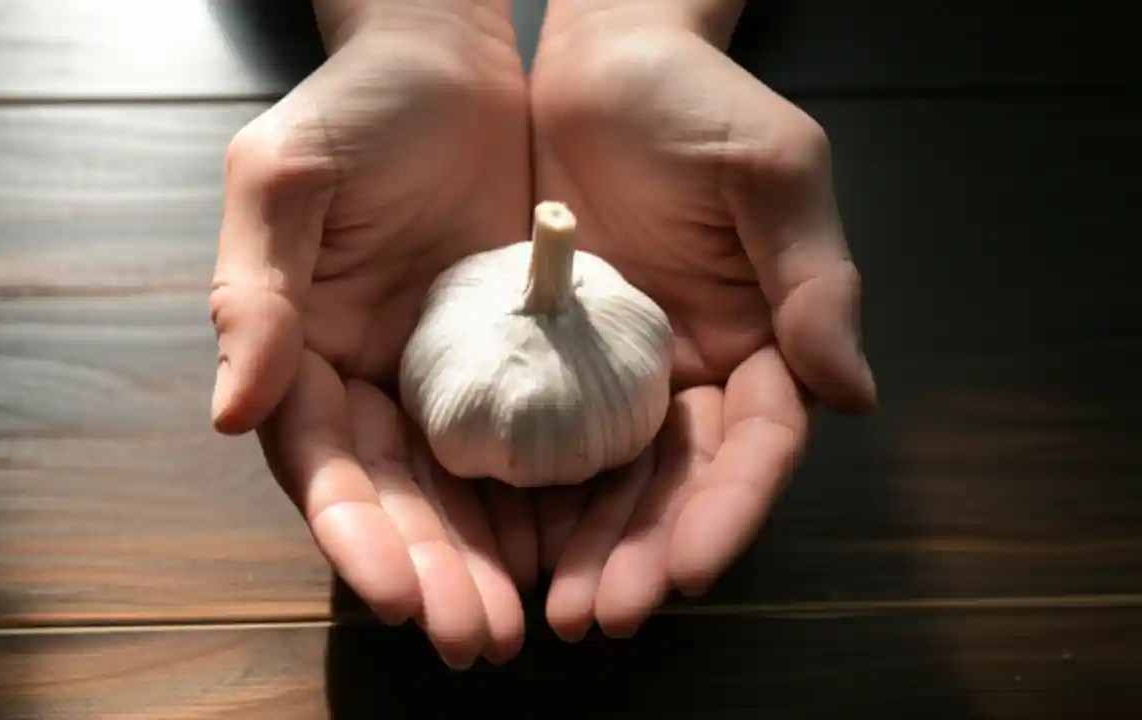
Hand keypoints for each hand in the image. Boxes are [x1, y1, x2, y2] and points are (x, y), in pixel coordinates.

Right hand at [208, 0, 535, 666]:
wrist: (455, 62)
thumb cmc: (358, 106)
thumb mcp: (284, 179)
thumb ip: (255, 291)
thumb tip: (229, 413)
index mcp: (306, 352)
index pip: (324, 463)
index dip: (354, 532)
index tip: (394, 591)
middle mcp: (372, 381)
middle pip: (397, 499)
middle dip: (431, 572)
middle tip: (475, 636)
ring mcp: (445, 378)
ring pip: (461, 492)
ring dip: (485, 563)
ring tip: (519, 626)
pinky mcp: (513, 361)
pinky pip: (528, 444)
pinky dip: (543, 503)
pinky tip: (570, 552)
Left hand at [528, 1, 877, 638]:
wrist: (597, 60)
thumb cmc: (698, 101)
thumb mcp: (774, 173)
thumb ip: (815, 279)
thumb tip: (857, 392)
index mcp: (762, 338)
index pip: (757, 444)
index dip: (727, 508)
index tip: (686, 567)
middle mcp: (694, 370)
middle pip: (680, 484)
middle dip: (646, 552)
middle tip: (603, 613)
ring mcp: (621, 371)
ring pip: (611, 480)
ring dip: (589, 548)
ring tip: (557, 608)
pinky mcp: (552, 357)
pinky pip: (540, 437)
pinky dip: (530, 494)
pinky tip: (504, 542)